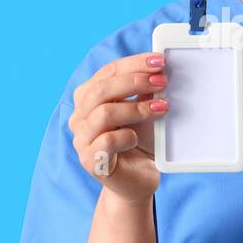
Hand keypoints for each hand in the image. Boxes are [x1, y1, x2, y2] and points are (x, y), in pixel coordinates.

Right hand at [68, 52, 168, 201]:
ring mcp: (81, 139)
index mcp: (89, 99)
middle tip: (162, 82)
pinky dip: (126, 136)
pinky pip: (106, 141)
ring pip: (103, 114)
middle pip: (102, 90)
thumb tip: (160, 68)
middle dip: (135, 81)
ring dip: (136, 108)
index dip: (133, 64)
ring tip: (161, 107)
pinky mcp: (90, 161)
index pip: (107, 72)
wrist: (137, 181)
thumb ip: (145, 91)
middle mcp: (80, 117)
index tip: (159, 61)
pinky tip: (137, 139)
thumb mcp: (144, 111)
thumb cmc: (140, 143)